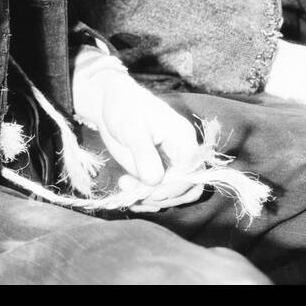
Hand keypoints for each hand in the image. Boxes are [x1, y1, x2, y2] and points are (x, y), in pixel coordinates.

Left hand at [71, 48, 203, 210]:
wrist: (111, 105)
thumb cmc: (124, 107)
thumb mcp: (132, 127)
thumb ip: (144, 153)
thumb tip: (154, 180)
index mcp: (183, 137)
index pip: (193, 170)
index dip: (176, 186)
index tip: (151, 192)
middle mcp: (181, 154)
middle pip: (188, 188)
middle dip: (163, 197)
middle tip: (134, 194)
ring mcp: (169, 166)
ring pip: (173, 195)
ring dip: (150, 200)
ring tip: (125, 188)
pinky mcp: (156, 173)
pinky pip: (158, 194)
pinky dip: (144, 200)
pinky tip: (126, 193)